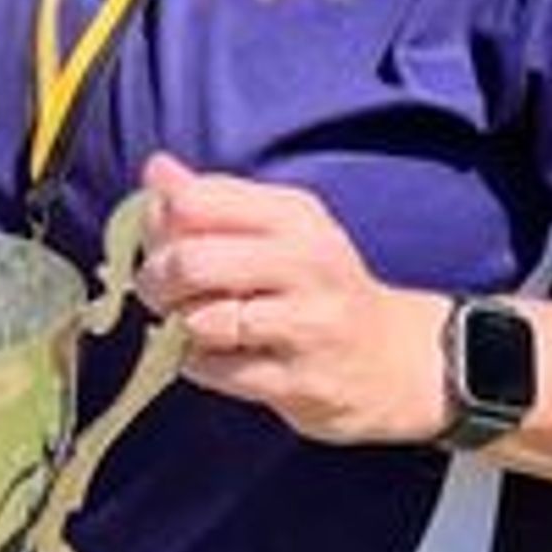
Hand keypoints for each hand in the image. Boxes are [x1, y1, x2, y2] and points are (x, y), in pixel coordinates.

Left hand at [134, 151, 445, 446]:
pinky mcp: (300, 382)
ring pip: (202, 320)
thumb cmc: (318, 285)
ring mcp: (307, 325)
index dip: (159, 224)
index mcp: (294, 214)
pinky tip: (217, 356)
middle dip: (158, 281)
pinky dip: (200, 364)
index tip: (162, 242)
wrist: (396, 359)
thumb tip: (155, 169)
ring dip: (180, 327)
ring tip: (193, 325)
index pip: (196, 200)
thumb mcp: (280, 229)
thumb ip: (214, 200)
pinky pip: (217, 370)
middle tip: (162, 293)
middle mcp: (306, 262)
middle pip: (192, 261)